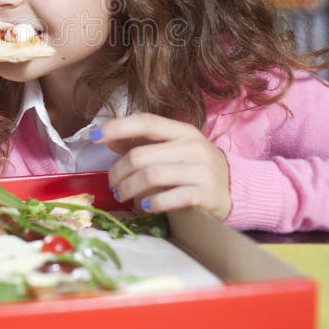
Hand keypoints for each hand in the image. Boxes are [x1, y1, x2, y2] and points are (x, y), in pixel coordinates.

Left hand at [96, 113, 231, 220]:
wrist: (234, 189)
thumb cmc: (194, 167)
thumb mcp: (171, 149)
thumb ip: (141, 143)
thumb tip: (108, 137)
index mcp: (182, 130)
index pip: (146, 122)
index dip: (117, 127)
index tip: (94, 136)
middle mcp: (193, 146)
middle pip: (141, 155)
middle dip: (118, 171)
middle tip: (112, 184)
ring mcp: (201, 170)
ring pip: (151, 176)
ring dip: (129, 188)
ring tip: (122, 195)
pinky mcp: (206, 194)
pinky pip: (170, 197)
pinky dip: (152, 203)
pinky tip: (145, 206)